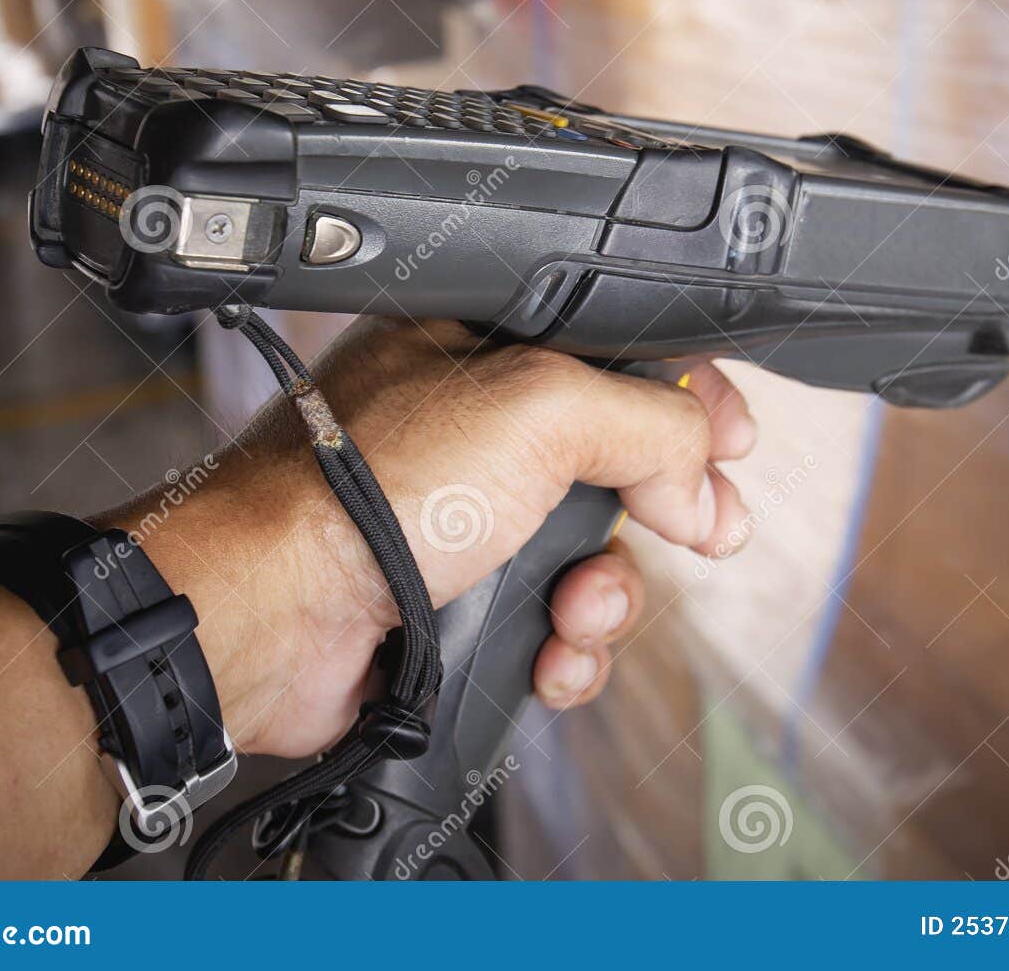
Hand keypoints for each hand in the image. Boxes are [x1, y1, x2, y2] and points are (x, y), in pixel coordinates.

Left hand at [96, 318, 756, 756]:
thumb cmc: (362, 491)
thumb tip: (703, 477)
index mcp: (485, 351)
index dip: (690, 396)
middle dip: (670, 508)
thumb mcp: (539, 408)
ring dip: (610, 594)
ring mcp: (470, 519)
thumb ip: (650, 419)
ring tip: (578, 609)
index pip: (622, 354)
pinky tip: (550, 656)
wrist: (277, 613)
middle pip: (624, 462)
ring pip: (598, 555)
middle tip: (704, 531)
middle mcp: (480, 431)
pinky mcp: (463, 600)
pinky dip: (569, 650)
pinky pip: (556, 625)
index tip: (731, 440)